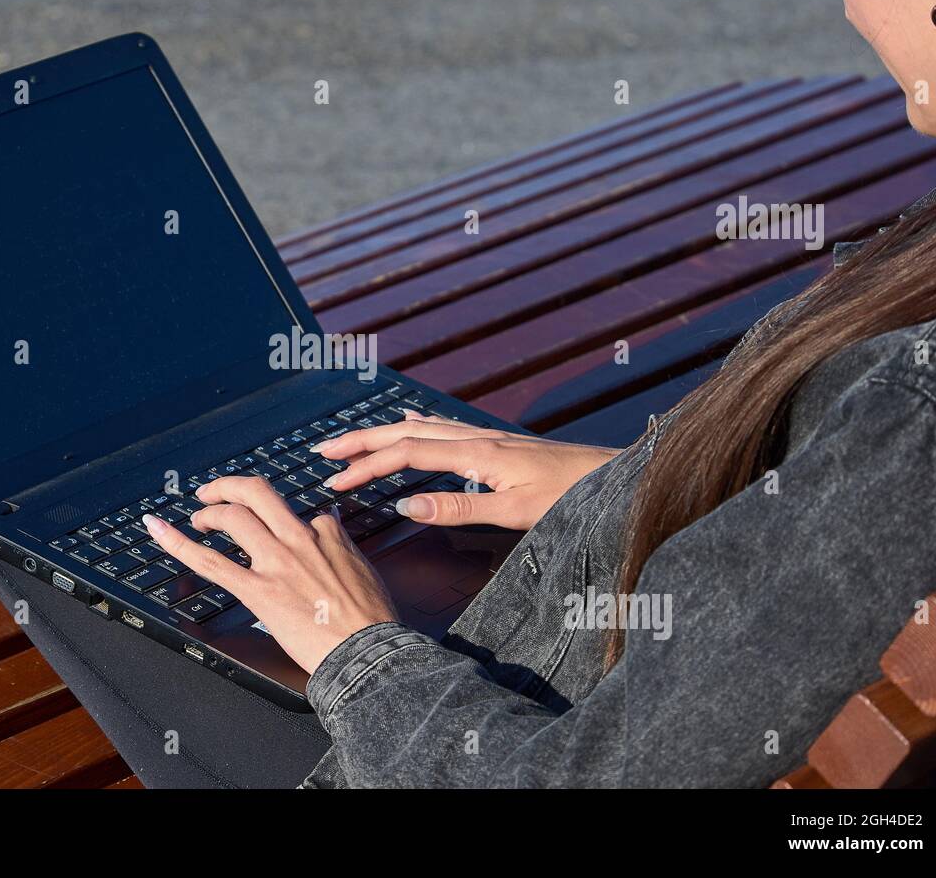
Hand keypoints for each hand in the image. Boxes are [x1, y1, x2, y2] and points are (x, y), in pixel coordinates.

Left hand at [140, 476, 397, 674]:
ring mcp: (276, 562)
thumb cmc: (372, 622)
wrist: (369, 652)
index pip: (300, 512)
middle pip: (257, 493)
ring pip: (233, 516)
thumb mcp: (365, 570)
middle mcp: (298, 540)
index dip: (284, 518)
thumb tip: (331, 523)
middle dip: (230, 487)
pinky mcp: (257, 590)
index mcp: (326, 536)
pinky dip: (177, 542)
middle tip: (214, 493)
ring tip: (199, 517)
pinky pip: (209, 560)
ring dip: (209, 511)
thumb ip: (343, 545)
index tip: (276, 526)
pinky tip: (158, 529)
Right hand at [314, 410, 619, 529]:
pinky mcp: (497, 443)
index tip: (334, 480)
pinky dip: (415, 426)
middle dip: (362, 441)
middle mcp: (476, 438)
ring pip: (421, 428)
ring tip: (353, 440)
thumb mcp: (514, 512)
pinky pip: (443, 428)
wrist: (611, 476)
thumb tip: (406, 505)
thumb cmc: (570, 498)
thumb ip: (458, 509)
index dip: (367, 466)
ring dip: (383, 434)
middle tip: (324, 449)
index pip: (406, 454)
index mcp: (475, 454)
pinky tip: (410, 423)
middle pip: (405, 433)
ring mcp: (486, 437)